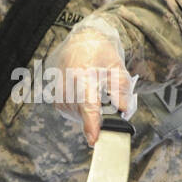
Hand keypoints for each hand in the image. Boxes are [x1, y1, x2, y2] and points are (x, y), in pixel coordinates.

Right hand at [44, 17, 135, 145]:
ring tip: (95, 91)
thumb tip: (124, 110)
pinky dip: (84, 110)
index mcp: (83, 76)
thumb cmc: (99, 53)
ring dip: (93, 112)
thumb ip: (122, 90)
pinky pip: (74, 115)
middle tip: (107, 96)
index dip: (91, 125)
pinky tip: (87, 95)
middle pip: (86, 114)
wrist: (79, 42)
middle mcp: (67, 87)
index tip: (94, 139)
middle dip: (102, 115)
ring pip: (81, 117)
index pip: (87, 105)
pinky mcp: (58, 102)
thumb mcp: (117, 67)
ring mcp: (60, 96)